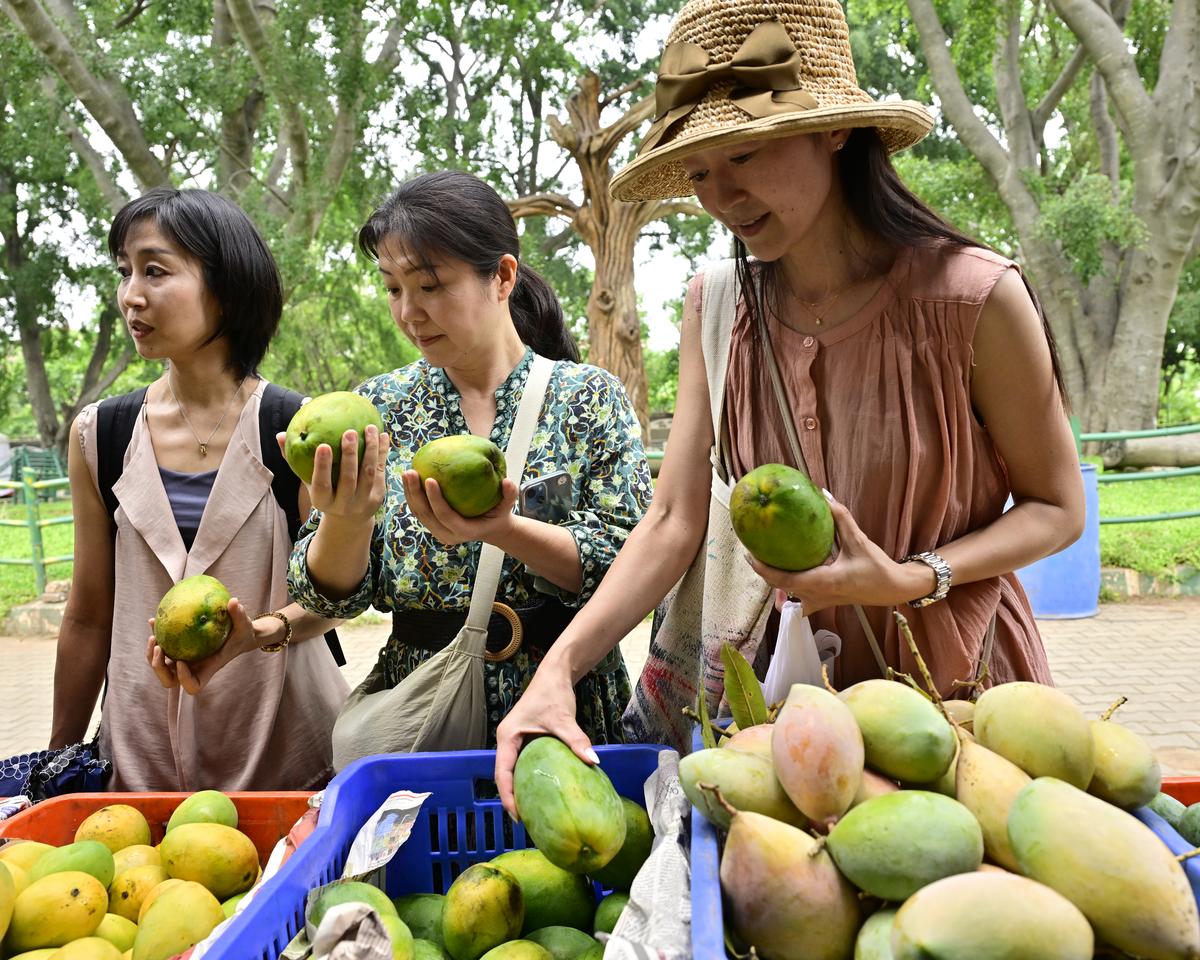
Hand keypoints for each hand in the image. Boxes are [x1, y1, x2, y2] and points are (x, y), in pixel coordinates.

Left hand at [145, 597, 263, 694]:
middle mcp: (193, 668)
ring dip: (152, 655)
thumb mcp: (244, 625)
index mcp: (208, 668)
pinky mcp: (179, 650)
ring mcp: (184, 661)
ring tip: (153, 635)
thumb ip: (239, 615)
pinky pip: (162, 649)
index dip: (184, 679)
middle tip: (160, 648)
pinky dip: (155, 637)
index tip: (181, 662)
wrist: (237, 635)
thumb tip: (234, 601)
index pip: (193, 686)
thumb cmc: (242, 633)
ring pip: (161, 667)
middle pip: (169, 681)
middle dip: (159, 668)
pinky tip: (153, 620)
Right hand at [276, 426, 388, 525]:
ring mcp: (363, 502)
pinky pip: (380, 471)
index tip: (323, 445)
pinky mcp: (378, 496)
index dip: (322, 466)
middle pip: (348, 479)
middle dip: (350, 455)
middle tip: (349, 432)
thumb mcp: (307, 482)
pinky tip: (383, 435)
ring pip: (368, 473)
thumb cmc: (324, 493)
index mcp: (322, 501)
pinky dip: (382, 452)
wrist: (349, 520)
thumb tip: (280, 435)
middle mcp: (343, 504)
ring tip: (370, 427)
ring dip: (371, 449)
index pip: (321, 484)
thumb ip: (294, 460)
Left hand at [401, 471, 519, 547]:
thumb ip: (509, 495)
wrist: (490, 529)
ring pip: (418, 513)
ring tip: (406, 472)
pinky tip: (410, 477)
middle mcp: (447, 535)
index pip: (446, 516)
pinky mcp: (432, 525)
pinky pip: (419, 510)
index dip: (436, 499)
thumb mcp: (507, 507)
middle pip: (426, 515)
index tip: (430, 478)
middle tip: (411, 472)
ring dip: (409, 493)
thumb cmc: (497, 515)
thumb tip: (508, 481)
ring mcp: (438, 531)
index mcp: (464, 531)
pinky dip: (412, 495)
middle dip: (415, 494)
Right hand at [495, 664, 598, 818]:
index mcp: (507, 737)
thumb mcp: (563, 718)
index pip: (502, 773)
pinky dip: (529, 780)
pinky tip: (543, 792)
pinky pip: (524, 765)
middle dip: (512, 798)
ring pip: (514, 772)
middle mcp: (507, 741)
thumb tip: (593, 762)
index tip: (518, 816)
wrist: (556, 673)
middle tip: (526, 821)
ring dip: (520, 791)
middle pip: (505, 776)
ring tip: (532, 813)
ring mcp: (516, 741)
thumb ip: (576, 740)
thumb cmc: (553, 692)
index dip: (508, 796)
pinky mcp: (526, 741)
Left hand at [746, 492, 927, 615]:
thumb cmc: (877, 567)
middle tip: (753, 553)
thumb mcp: (859, 540)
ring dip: (776, 583)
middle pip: (780, 588)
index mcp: (822, 582)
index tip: (750, 554)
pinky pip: (801, 602)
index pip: (783, 580)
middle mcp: (817, 596)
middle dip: (764, 572)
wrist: (894, 589)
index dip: (763, 569)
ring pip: (789, 597)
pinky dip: (790, 593)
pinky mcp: (825, 603)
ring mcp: (821, 602)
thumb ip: (841, 517)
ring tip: (768, 563)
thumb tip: (824, 495)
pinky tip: (788, 582)